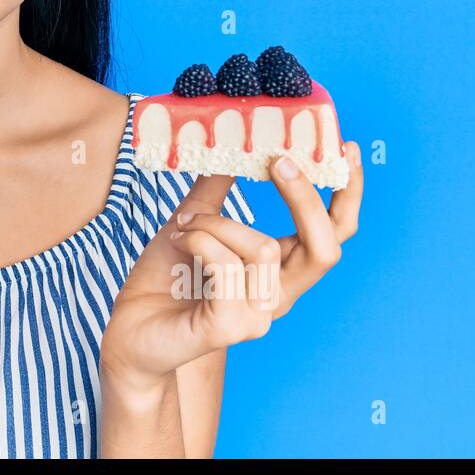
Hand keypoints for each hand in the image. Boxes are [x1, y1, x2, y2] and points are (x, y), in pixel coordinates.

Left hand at [101, 141, 364, 388]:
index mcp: (278, 268)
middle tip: (279, 160)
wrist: (127, 328)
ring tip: (184, 223)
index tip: (348, 148)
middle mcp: (277, 293)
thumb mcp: (194, 222)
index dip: (348, 194)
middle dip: (307, 198)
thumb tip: (231, 146)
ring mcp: (257, 315)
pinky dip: (201, 240)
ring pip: (264, 248)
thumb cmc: (164, 279)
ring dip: (218, 222)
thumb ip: (215, 191)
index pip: (333, 234)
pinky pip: (228, 266)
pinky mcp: (231, 327)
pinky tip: (181, 240)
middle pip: (325, 247)